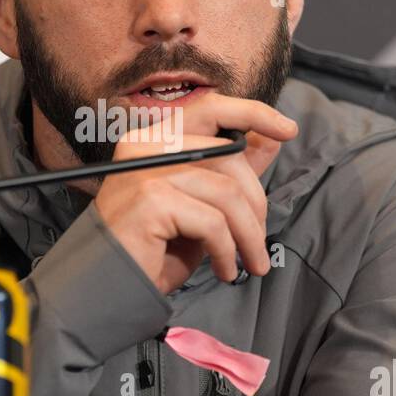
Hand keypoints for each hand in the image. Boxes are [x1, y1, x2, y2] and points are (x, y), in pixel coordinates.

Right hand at [93, 93, 298, 293]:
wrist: (107, 288)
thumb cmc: (151, 250)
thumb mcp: (199, 206)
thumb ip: (230, 170)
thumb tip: (271, 137)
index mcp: (152, 139)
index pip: (209, 108)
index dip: (252, 112)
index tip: (287, 129)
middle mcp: (144, 145)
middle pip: (228, 154)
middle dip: (256, 202)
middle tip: (259, 243)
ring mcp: (145, 169)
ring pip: (226, 192)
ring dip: (248, 235)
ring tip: (249, 263)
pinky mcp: (150, 199)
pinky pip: (212, 221)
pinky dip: (226, 250)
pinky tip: (223, 270)